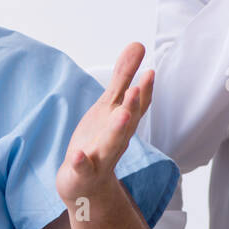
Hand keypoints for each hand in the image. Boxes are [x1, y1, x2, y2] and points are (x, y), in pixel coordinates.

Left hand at [57, 43, 152, 205]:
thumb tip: (138, 44)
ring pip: (111, 144)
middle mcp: (116, 139)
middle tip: (138, 87)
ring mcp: (100, 157)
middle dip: (133, 106)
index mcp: (122, 123)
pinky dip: (81, 162)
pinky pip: (83, 167)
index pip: (137, 106)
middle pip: (127, 123)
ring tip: (121, 114)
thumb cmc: (99, 140)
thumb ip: (123, 77)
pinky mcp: (83, 172)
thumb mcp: (110, 105)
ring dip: (116, 130)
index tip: (150, 72)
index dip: (145, 90)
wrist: (85, 184)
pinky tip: (78, 154)